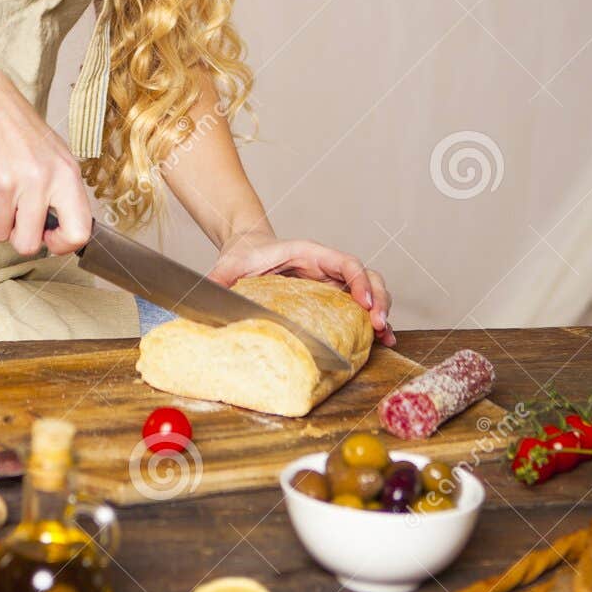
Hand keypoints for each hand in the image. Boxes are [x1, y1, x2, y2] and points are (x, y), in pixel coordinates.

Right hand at [0, 56, 93, 259]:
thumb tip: (65, 233)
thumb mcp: (55, 155)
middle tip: (14, 216)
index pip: (79, 232)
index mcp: (66, 174)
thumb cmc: (18, 130)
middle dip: (17, 236)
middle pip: (29, 245)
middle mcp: (39, 179)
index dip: (62, 246)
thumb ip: (63, 192)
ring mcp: (7, 181)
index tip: (49, 238)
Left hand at [207, 230, 394, 346]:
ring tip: (386, 338)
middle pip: (367, 277)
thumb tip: (206, 294)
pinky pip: (358, 308)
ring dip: (381, 312)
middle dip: (379, 299)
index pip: (345, 262)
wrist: (245, 250)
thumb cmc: (241, 255)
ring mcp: (332, 283)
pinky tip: (380, 341)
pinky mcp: (331, 298)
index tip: (365, 303)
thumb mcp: (229, 264)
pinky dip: (371, 322)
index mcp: (309, 253)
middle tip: (379, 326)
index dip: (359, 281)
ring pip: (369, 292)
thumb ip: (220, 277)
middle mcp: (326, 267)